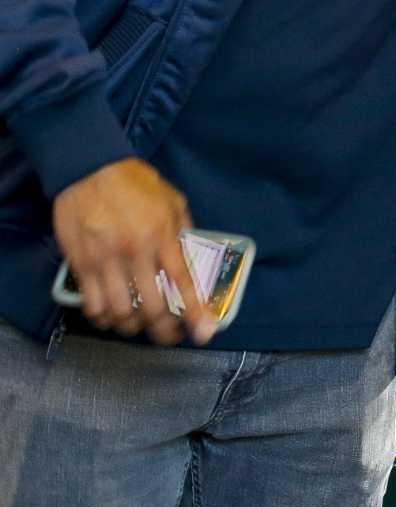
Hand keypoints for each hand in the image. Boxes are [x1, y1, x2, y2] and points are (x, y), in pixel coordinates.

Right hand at [51, 158, 212, 345]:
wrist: (89, 169)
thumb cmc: (135, 184)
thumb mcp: (173, 202)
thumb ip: (184, 232)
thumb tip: (193, 261)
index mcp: (162, 235)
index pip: (184, 282)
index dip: (195, 313)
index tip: (204, 332)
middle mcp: (135, 252)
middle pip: (152, 307)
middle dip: (164, 331)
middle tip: (169, 336)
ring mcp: (105, 261)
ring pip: (120, 313)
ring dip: (132, 328)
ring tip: (139, 327)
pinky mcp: (80, 265)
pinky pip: (92, 304)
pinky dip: (104, 318)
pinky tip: (111, 317)